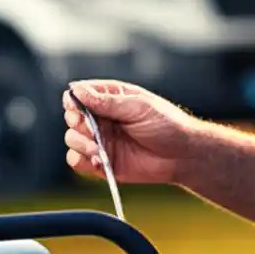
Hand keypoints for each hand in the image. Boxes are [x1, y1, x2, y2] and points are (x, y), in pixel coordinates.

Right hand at [62, 79, 197, 184]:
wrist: (182, 155)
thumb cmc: (166, 124)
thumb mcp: (138, 107)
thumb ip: (107, 102)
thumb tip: (78, 91)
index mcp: (111, 98)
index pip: (79, 94)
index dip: (74, 101)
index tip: (78, 109)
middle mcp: (102, 118)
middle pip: (71, 118)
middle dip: (77, 124)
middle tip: (94, 131)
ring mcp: (101, 140)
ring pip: (71, 139)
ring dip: (80, 144)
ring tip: (98, 149)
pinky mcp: (102, 162)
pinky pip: (78, 162)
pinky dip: (82, 162)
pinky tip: (99, 161)